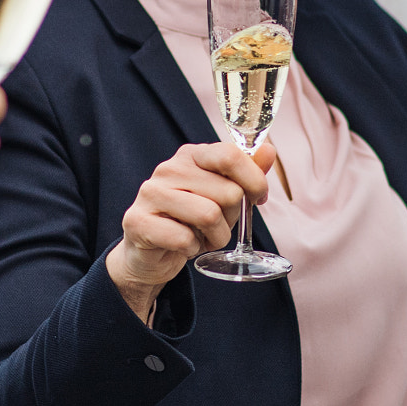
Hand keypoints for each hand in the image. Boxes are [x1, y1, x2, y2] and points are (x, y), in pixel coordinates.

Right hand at [105, 142, 272, 321]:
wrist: (150, 253)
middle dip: (232, 218)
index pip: (231, 155)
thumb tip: (269, 152)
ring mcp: (150, 193)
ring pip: (209, 216)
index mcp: (191, 155)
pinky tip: (182, 246)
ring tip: (202, 238)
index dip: (254, 181)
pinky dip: (191, 250)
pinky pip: (184, 238)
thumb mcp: (224, 197)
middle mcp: (168, 169)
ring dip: (215, 237)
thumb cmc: (191, 221)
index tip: (257, 198)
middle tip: (216, 226)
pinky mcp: (137, 221)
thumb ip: (246, 173)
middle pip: (229, 192)